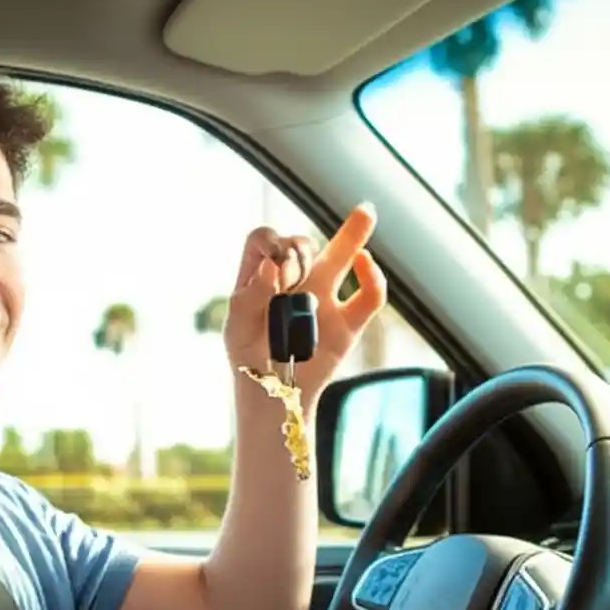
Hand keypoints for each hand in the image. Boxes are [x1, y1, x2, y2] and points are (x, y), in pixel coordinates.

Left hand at [224, 203, 386, 399]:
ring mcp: (324, 298)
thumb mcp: (236, 329)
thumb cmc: (248, 359)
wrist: (272, 397)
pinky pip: (370, 296)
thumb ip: (248, 297)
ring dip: (353, 232)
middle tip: (289, 278)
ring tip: (365, 212)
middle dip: (297, 250)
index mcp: (262, 276)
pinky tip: (366, 263)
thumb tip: (272, 266)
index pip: (265, 240)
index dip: (268, 245)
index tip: (268, 271)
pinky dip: (374, 278)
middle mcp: (294, 281)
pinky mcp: (348, 323)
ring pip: (343, 256)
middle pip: (302, 244)